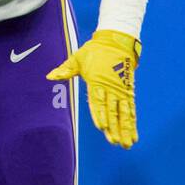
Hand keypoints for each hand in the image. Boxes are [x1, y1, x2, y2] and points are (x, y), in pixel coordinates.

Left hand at [47, 29, 140, 148]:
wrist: (117, 41)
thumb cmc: (95, 50)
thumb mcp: (78, 58)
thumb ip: (66, 69)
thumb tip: (50, 76)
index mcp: (97, 81)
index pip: (98, 101)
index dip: (100, 114)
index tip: (102, 127)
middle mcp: (111, 88)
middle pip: (113, 110)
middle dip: (115, 127)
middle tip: (116, 142)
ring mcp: (121, 91)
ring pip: (124, 113)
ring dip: (126, 129)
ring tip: (127, 144)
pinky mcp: (129, 92)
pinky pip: (131, 110)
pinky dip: (133, 123)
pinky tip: (134, 135)